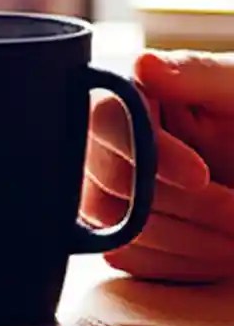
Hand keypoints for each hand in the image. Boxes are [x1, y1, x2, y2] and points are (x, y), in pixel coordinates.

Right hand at [81, 50, 233, 282]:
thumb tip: (143, 64)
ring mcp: (108, 189)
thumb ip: (199, 74)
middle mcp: (110, 140)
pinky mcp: (120, 232)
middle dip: (188, 204)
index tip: (200, 177)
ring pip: (119, 225)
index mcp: (137, 93)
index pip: (106, 120)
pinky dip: (181, 261)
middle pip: (112, 179)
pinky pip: (128, 256)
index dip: (151, 153)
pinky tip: (221, 250)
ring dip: (192, 240)